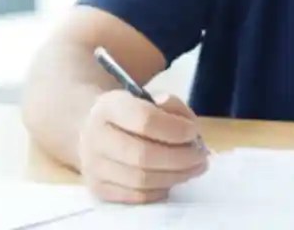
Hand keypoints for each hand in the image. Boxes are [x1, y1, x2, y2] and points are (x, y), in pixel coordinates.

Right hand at [77, 90, 209, 203]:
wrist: (92, 128)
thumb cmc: (130, 112)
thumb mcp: (148, 97)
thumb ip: (171, 105)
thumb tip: (187, 126)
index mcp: (109, 106)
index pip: (145, 119)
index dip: (175, 129)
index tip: (194, 131)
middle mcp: (95, 136)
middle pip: (142, 155)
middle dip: (180, 158)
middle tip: (201, 157)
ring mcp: (93, 166)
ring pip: (141, 180)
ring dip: (175, 176)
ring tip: (194, 168)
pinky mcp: (98, 188)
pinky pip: (136, 196)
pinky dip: (160, 190)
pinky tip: (172, 178)